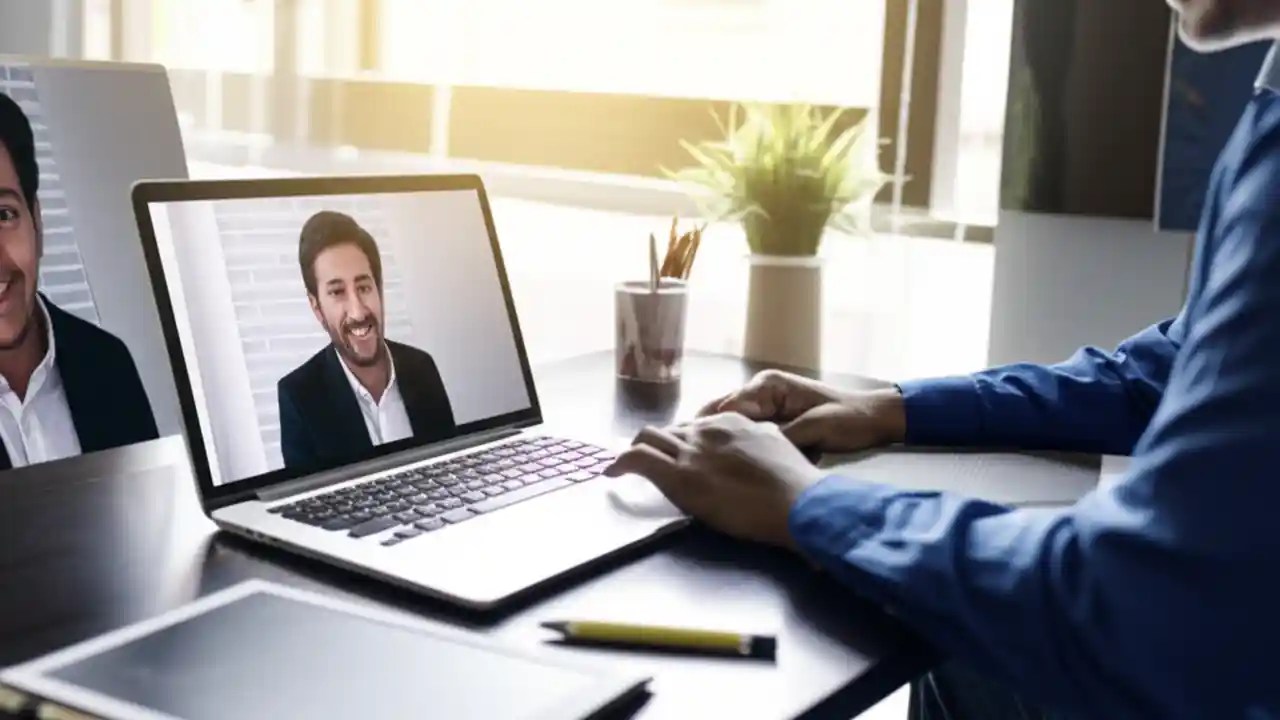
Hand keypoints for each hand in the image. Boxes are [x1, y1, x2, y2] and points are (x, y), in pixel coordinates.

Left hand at [604, 412, 824, 549]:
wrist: (799, 502)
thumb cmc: (796, 484)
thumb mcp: (779, 444)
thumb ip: (759, 440)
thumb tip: (755, 445)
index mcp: (732, 422)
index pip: (695, 426)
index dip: (684, 441)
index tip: (680, 454)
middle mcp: (708, 430)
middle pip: (670, 431)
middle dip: (658, 445)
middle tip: (651, 461)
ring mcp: (692, 452)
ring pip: (649, 438)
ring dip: (636, 450)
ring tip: (626, 464)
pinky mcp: (680, 476)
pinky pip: (638, 459)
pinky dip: (621, 462)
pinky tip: (612, 472)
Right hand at [699, 370, 906, 453]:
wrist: (875, 419)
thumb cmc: (847, 419)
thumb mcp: (813, 428)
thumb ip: (780, 437)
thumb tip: (749, 451)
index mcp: (768, 386)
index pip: (727, 406)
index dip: (707, 428)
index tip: (690, 449)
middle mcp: (761, 391)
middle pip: (721, 413)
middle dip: (706, 435)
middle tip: (689, 461)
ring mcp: (766, 406)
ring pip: (730, 425)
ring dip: (720, 442)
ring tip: (701, 465)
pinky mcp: (773, 421)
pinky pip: (746, 433)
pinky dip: (737, 446)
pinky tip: (726, 466)